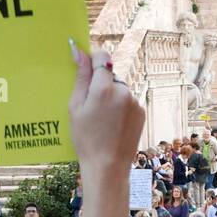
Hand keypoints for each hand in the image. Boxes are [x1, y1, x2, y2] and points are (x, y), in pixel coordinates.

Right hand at [69, 47, 145, 177]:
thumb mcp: (75, 107)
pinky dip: (120, 107)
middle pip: (110, 74)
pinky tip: (113, 124)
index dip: (93, 60)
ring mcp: (135, 101)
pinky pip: (128, 101)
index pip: (102, 56)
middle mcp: (123, 91)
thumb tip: (79, 51)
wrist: (108, 166)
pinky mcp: (141, 111)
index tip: (86, 68)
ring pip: (119, 88)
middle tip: (91, 106)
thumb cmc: (86, 139)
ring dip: (111, 96)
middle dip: (100, 83)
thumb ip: (80, 77)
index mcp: (103, 88)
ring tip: (103, 119)